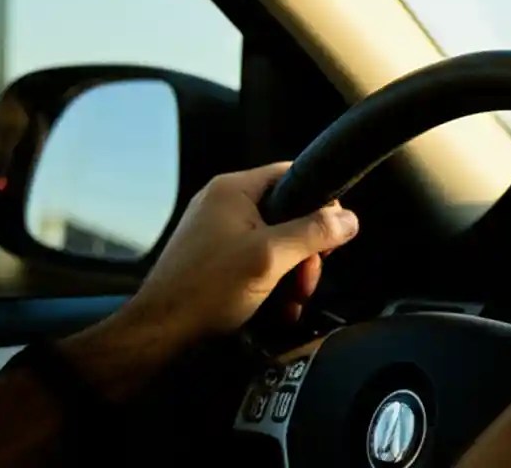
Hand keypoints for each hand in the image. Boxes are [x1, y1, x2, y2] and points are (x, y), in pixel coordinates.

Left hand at [117, 162, 359, 350]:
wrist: (160, 335)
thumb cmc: (205, 291)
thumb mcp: (270, 258)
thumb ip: (313, 233)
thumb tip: (350, 219)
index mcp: (233, 189)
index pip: (293, 175)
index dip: (321, 203)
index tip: (331, 236)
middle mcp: (224, 204)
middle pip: (290, 214)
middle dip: (306, 251)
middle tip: (306, 280)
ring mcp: (218, 232)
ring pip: (277, 242)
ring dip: (292, 273)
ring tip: (290, 300)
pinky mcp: (216, 259)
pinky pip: (259, 260)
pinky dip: (273, 282)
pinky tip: (277, 307)